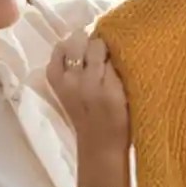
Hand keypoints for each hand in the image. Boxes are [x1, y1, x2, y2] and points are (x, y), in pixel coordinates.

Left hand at [46, 30, 132, 186]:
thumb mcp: (130, 96)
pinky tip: (74, 58)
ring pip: (68, 46)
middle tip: (104, 48)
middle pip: (87, 43)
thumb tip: (113, 45)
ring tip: (88, 50)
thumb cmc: (123, 122)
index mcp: (108, 87)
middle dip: (96, 40)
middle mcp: (84, 83)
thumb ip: (121, 70)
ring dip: (78, 43)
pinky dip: (63, 53)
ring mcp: (66, 84)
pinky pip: (55, 59)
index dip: (113, 42)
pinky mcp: (57, 86)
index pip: (107, 49)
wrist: (100, 146)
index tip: (119, 44)